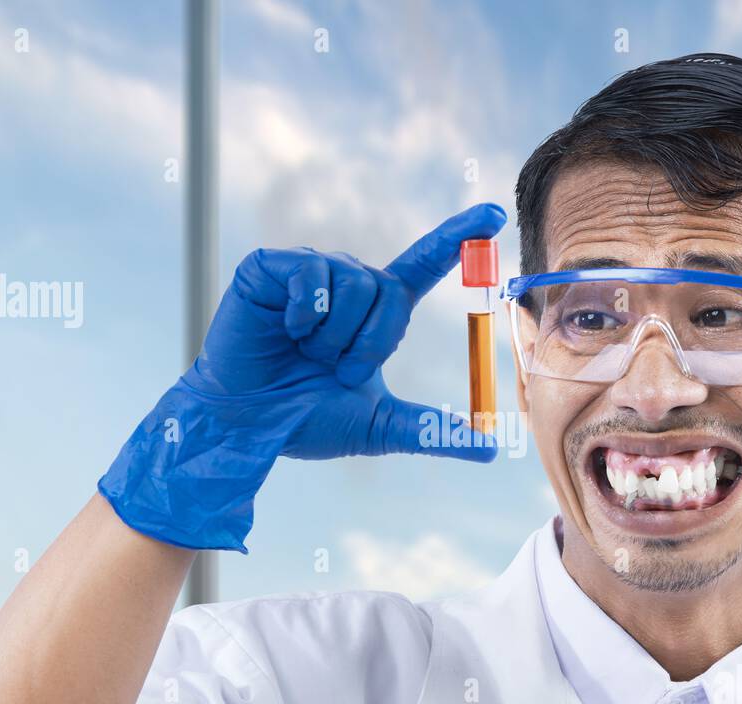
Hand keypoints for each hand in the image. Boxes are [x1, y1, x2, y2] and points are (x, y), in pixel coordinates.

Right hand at [184, 202, 505, 459]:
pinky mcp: (270, 267)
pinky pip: (311, 275)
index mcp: (374, 309)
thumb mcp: (380, 425)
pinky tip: (286, 330)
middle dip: (371, 342)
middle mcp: (346, 282)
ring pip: (355, 282)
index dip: (457, 238)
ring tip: (307, 352)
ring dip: (336, 334)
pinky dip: (305, 313)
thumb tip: (490, 452)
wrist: (247, 425)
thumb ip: (433, 431)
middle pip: (392, 290)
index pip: (423, 264)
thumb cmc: (306, 420)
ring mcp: (308, 271)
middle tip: (338, 370)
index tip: (494, 213)